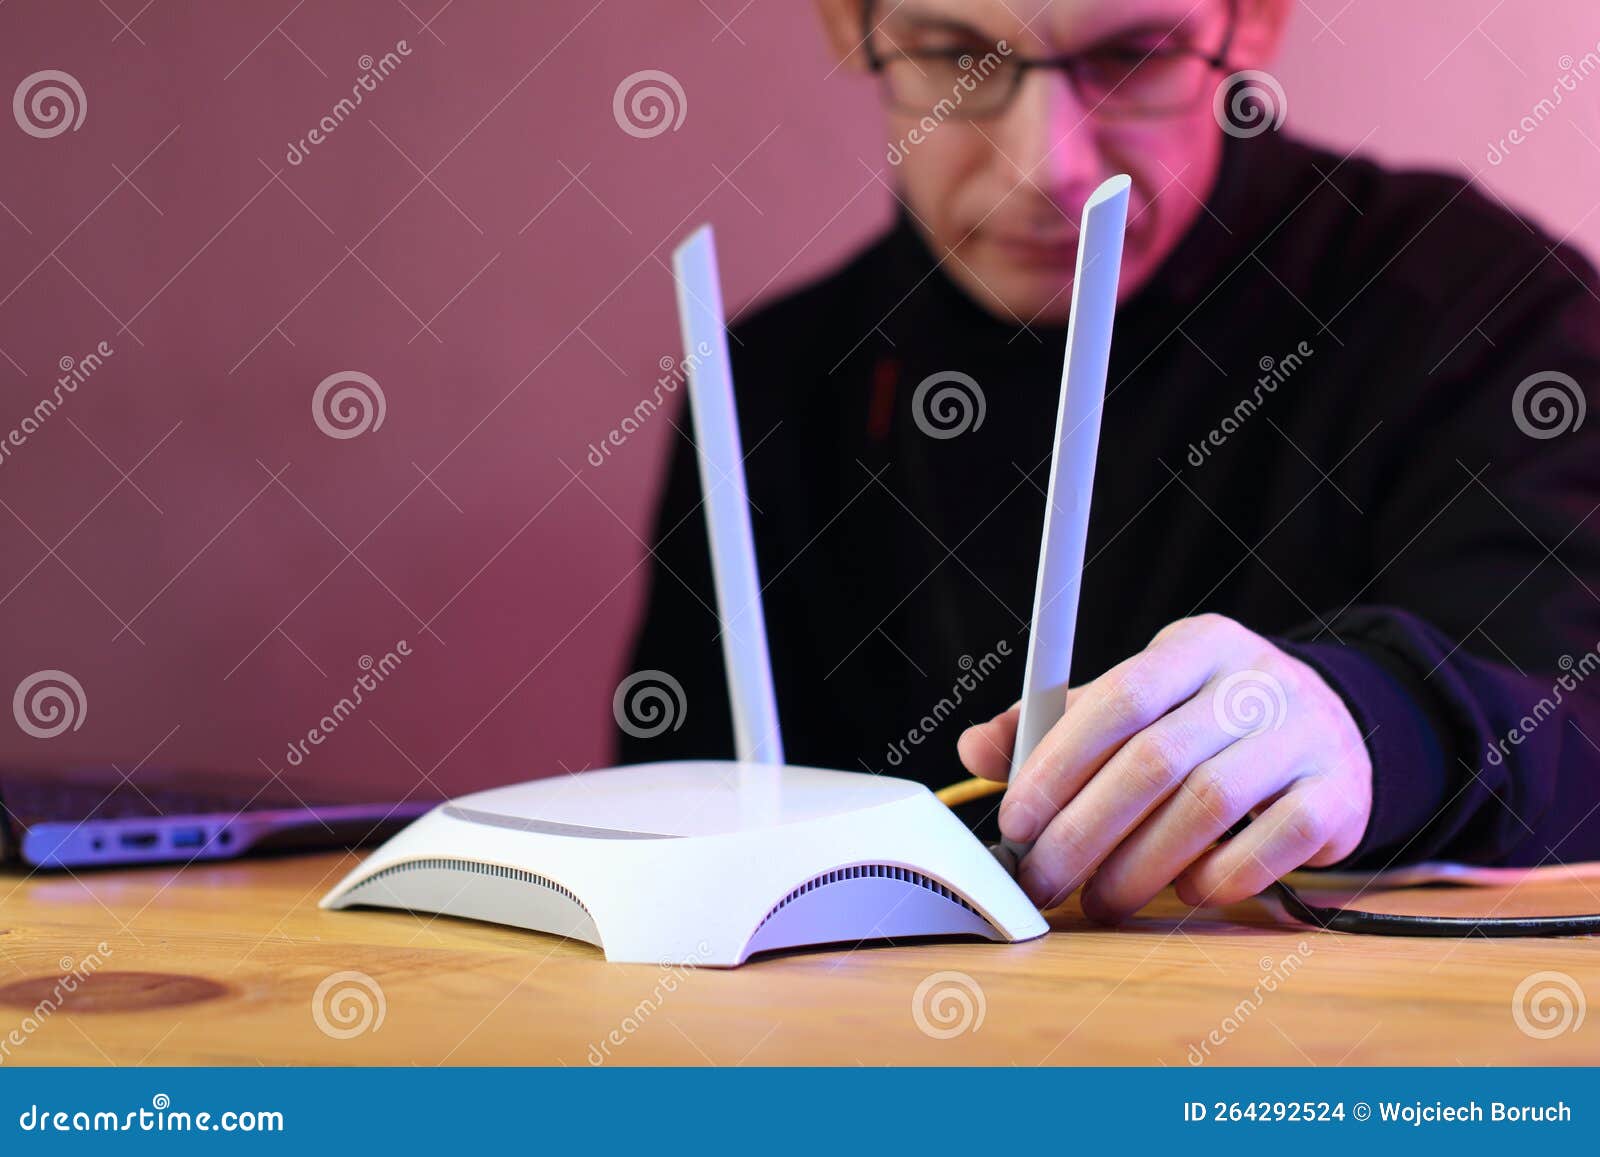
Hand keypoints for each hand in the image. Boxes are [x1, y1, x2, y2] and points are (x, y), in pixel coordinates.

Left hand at [957, 614, 1372, 920]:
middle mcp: (1255, 679)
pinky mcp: (1340, 792)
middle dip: (1085, 832)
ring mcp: (1304, 733)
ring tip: (1101, 901)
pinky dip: (1218, 876)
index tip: (1017, 824)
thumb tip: (974, 748)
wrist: (1327, 728)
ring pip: (1208, 804)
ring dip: (1141, 866)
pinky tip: (1184, 893)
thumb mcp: (1137, 703)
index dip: (1059, 765)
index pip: (1119, 699)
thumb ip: (1055, 724)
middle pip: (1155, 760)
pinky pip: (1272, 842)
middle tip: (1044, 881)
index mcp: (1195, 646)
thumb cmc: (1204, 721)